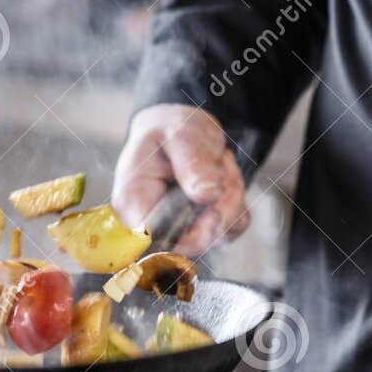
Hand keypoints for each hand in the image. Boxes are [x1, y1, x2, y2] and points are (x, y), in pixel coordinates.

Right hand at [111, 104, 249, 254]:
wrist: (177, 128)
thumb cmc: (168, 129)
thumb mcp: (179, 134)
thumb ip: (192, 163)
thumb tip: (208, 196)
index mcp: (133, 204)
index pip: (157, 244)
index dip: (192, 233)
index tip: (211, 199)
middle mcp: (153, 226)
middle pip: (196, 242)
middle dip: (221, 204)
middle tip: (220, 164)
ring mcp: (179, 230)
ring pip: (221, 234)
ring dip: (232, 195)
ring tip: (218, 162)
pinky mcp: (202, 229)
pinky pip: (233, 228)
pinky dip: (237, 201)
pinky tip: (223, 176)